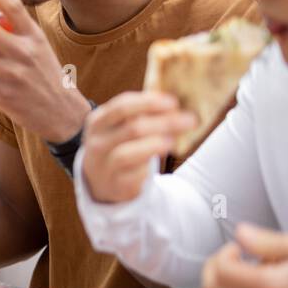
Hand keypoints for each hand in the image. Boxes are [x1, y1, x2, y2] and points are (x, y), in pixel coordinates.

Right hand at [80, 91, 196, 203]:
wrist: (101, 180)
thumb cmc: (118, 145)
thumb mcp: (119, 127)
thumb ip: (140, 114)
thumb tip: (174, 104)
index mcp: (98, 122)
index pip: (122, 106)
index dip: (149, 102)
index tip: (173, 102)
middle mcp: (97, 143)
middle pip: (132, 128)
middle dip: (165, 122)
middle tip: (190, 120)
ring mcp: (105, 165)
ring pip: (130, 152)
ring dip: (157, 144)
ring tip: (175, 140)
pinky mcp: (117, 184)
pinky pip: (137, 174)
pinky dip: (151, 164)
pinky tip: (163, 157)